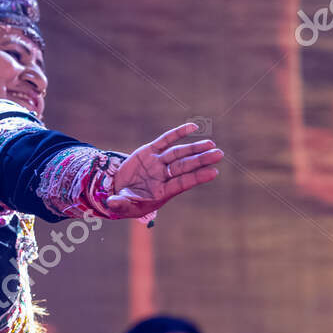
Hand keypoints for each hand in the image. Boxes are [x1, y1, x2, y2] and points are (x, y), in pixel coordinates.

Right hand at [103, 123, 221, 218]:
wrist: (117, 190)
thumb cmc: (124, 202)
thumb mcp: (121, 205)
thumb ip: (120, 203)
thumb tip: (113, 203)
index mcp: (161, 192)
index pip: (182, 183)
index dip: (197, 177)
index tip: (214, 172)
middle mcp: (163, 176)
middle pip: (185, 167)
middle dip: (201, 160)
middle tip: (218, 154)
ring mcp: (158, 163)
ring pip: (179, 154)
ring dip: (194, 148)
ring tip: (211, 144)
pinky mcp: (150, 151)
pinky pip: (166, 140)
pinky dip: (178, 133)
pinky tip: (193, 126)